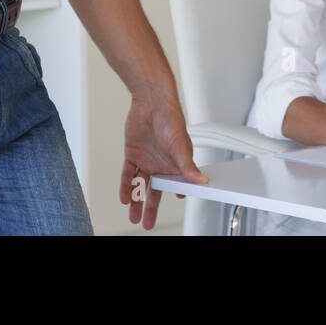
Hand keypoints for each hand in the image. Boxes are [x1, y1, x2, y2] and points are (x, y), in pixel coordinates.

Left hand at [120, 83, 208, 229]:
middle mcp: (161, 163)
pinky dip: (125, 186)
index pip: (176, 184)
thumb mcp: (181, 146)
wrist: (150, 101)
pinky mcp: (133, 153)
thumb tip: (202, 181)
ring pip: (140, 185)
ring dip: (136, 201)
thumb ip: (188, 167)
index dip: (176, 194)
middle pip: (155, 191)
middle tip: (147, 224)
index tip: (178, 203)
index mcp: (176, 163)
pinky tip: (124, 198)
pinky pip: (128, 173)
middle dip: (151, 209)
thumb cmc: (171, 119)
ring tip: (133, 217)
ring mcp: (147, 160)